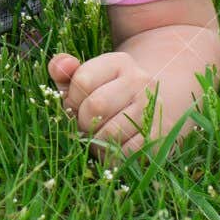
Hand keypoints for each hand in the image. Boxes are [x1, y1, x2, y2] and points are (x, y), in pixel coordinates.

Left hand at [48, 51, 187, 161]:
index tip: (75, 105)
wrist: (153, 108)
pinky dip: (112, 157)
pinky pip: (127, 153)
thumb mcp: (85, 76)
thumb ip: (63, 69)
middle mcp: (140, 81)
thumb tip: (59, 66)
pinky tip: (111, 149)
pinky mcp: (160, 135)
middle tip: (85, 125)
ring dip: (95, 142)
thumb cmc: (106, 93)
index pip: (82, 81)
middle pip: (96, 106)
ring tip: (97, 137)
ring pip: (111, 132)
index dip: (71, 99)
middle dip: (82, 122)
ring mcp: (153, 108)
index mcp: (118, 63)